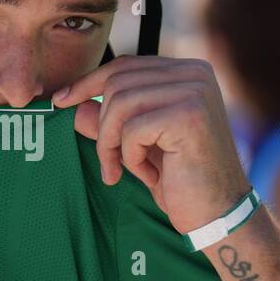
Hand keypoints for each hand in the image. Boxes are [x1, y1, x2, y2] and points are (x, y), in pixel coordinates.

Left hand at [52, 55, 250, 234]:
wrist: (219, 214)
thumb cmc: (181, 180)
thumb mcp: (137, 145)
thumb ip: (108, 120)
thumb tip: (70, 102)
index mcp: (187, 71)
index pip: (125, 66)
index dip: (88, 83)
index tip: (61, 101)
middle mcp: (195, 73)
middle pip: (117, 82)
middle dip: (102, 126)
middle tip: (108, 163)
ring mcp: (195, 91)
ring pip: (120, 104)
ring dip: (112, 144)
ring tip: (125, 171)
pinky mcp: (189, 115)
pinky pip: (133, 129)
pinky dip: (131, 157)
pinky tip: (151, 175)